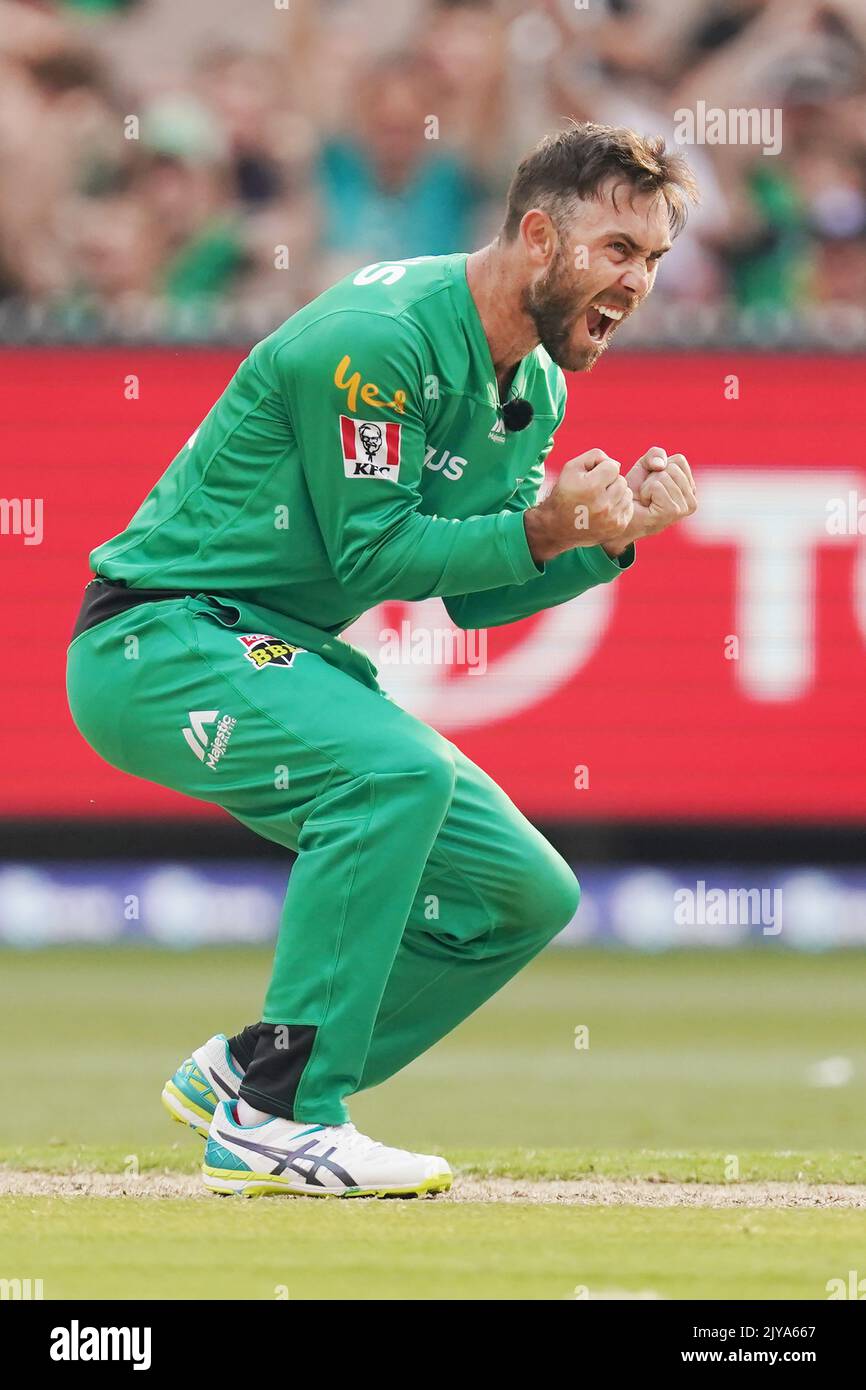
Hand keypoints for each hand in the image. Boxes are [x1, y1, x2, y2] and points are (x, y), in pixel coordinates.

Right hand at [524, 448, 633, 563]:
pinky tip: (605, 509)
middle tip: (595, 490)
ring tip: (601, 499)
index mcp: (591, 488)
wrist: (556, 527)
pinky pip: (628, 508)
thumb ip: (595, 456)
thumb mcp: (571, 467)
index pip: (613, 467)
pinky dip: (619, 506)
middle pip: (622, 480)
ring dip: (616, 494)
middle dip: (610, 482)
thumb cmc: (564, 494)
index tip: (591, 477)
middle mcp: (603, 505)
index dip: (602, 468)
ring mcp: (611, 518)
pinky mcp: (617, 528)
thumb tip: (616, 463)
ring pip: (627, 494)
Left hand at [602, 447, 696, 554]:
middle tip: (648, 494)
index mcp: (690, 488)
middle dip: (653, 477)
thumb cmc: (634, 493)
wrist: (621, 514)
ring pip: (664, 476)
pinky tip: (645, 504)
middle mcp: (692, 500)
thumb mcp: (645, 466)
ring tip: (647, 500)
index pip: (679, 460)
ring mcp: (684, 508)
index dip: (659, 467)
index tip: (653, 485)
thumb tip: (661, 465)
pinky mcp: (673, 512)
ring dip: (648, 485)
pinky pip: (657, 486)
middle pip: (672, 467)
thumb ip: (656, 454)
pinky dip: (646, 491)